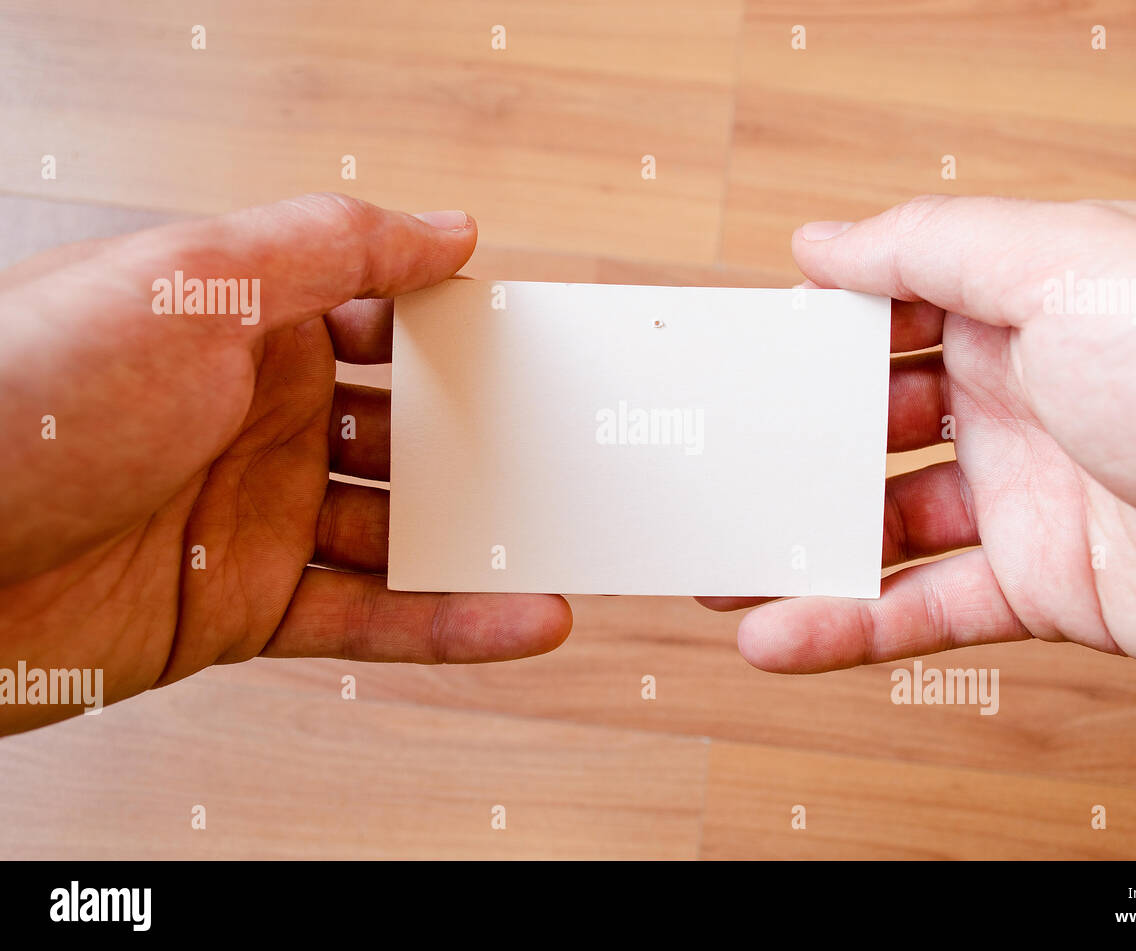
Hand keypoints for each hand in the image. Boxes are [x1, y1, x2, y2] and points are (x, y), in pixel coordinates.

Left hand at [0, 193, 570, 734]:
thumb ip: (333, 246)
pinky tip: (523, 617)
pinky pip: (372, 616)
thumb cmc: (25, 396)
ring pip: (401, 529)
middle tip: (563, 446)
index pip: (375, 315)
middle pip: (400, 428)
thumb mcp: (194, 281)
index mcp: (239, 323)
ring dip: (481, 538)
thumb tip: (449, 229)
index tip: (528, 342)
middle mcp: (251, 418)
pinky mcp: (244, 610)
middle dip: (479, 437)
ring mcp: (254, 518)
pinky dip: (454, 623)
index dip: (450, 326)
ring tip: (564, 536)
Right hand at [703, 196, 1135, 693]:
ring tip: (720, 565)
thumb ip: (928, 245)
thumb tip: (820, 241)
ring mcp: (1033, 497)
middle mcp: (1025, 395)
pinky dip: (849, 628)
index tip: (743, 362)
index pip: (889, 310)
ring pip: (886, 527)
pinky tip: (781, 633)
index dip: (813, 336)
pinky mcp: (1049, 588)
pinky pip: (926, 609)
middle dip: (794, 448)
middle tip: (716, 470)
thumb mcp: (1066, 259)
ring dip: (802, 549)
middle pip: (874, 425)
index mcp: (1027, 300)